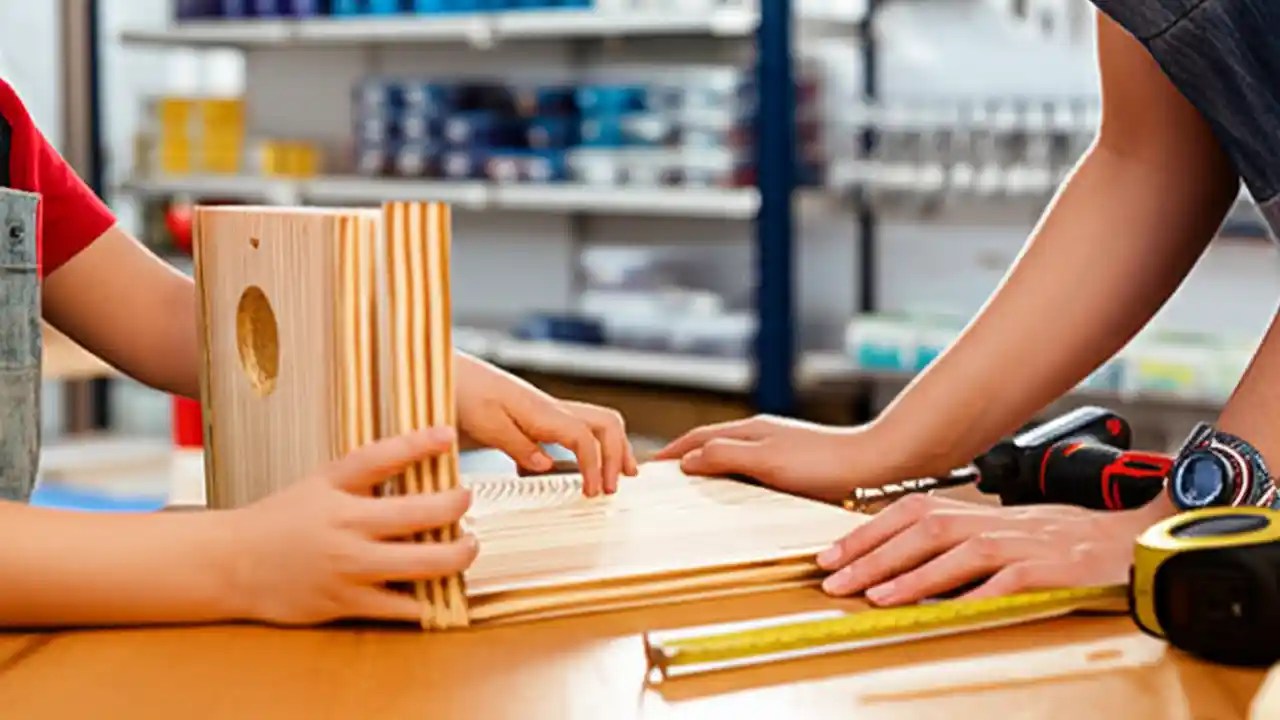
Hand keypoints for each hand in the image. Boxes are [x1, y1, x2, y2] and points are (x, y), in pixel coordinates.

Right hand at [228, 428, 478, 625]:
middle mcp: (347, 529)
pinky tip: (442, 590)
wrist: (233, 565)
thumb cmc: (281, 519)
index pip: (382, 458)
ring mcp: (350, 569)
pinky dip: (428, 599)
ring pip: (424, 564)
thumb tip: (418, 448)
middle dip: (456, 507)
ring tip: (467, 547)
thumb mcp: (320, 482)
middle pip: (419, 514)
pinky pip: (404, 607)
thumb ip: (366, 469)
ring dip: (456, 556)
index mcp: (337, 493)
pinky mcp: (348, 604)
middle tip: (467, 501)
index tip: (448, 434)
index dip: (419, 443)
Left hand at [455, 353, 637, 496]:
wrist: (447, 375)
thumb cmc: (462, 394)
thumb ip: (517, 445)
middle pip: (606, 423)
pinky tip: (579, 470)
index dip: (595, 465)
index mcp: (542, 411)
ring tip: (615, 476)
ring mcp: (547, 413)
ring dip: (611, 449)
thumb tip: (548, 465)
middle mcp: (551, 409)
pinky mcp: (537, 419)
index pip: (585, 437)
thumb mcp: (484, 424)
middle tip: (615, 486)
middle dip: (618, 453)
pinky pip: (574, 432)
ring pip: (595, 425)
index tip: (592, 492)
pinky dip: (588, 449)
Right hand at [655, 415, 904, 502]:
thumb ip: (724, 456)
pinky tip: (738, 496)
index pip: (698, 437)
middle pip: (712, 443)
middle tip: (665, 478)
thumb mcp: (765, 460)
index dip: (674, 450)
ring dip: (709, 468)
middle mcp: (761, 435)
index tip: (651, 465)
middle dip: (686, 456)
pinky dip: (733, 479)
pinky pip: (750, 470)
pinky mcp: (794, 466)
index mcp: (750, 430)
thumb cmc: (822, 463)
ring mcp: (778, 449)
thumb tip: (687, 460)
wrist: (873, 465)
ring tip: (693, 488)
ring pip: (732, 456)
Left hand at [814, 493, 1174, 606]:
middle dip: (873, 555)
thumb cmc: (1062, 542)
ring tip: (875, 597)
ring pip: (959, 552)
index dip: (867, 532)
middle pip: (924, 530)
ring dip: (912, 576)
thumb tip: (899, 568)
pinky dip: (976, 597)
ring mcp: (1023, 544)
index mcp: (979, 513)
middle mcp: (995, 521)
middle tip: (836, 581)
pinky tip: (947, 614)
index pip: (911, 511)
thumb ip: (958, 545)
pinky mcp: (1051, 570)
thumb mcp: (1004, 534)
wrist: (1130, 540)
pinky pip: (1007, 583)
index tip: (829, 556)